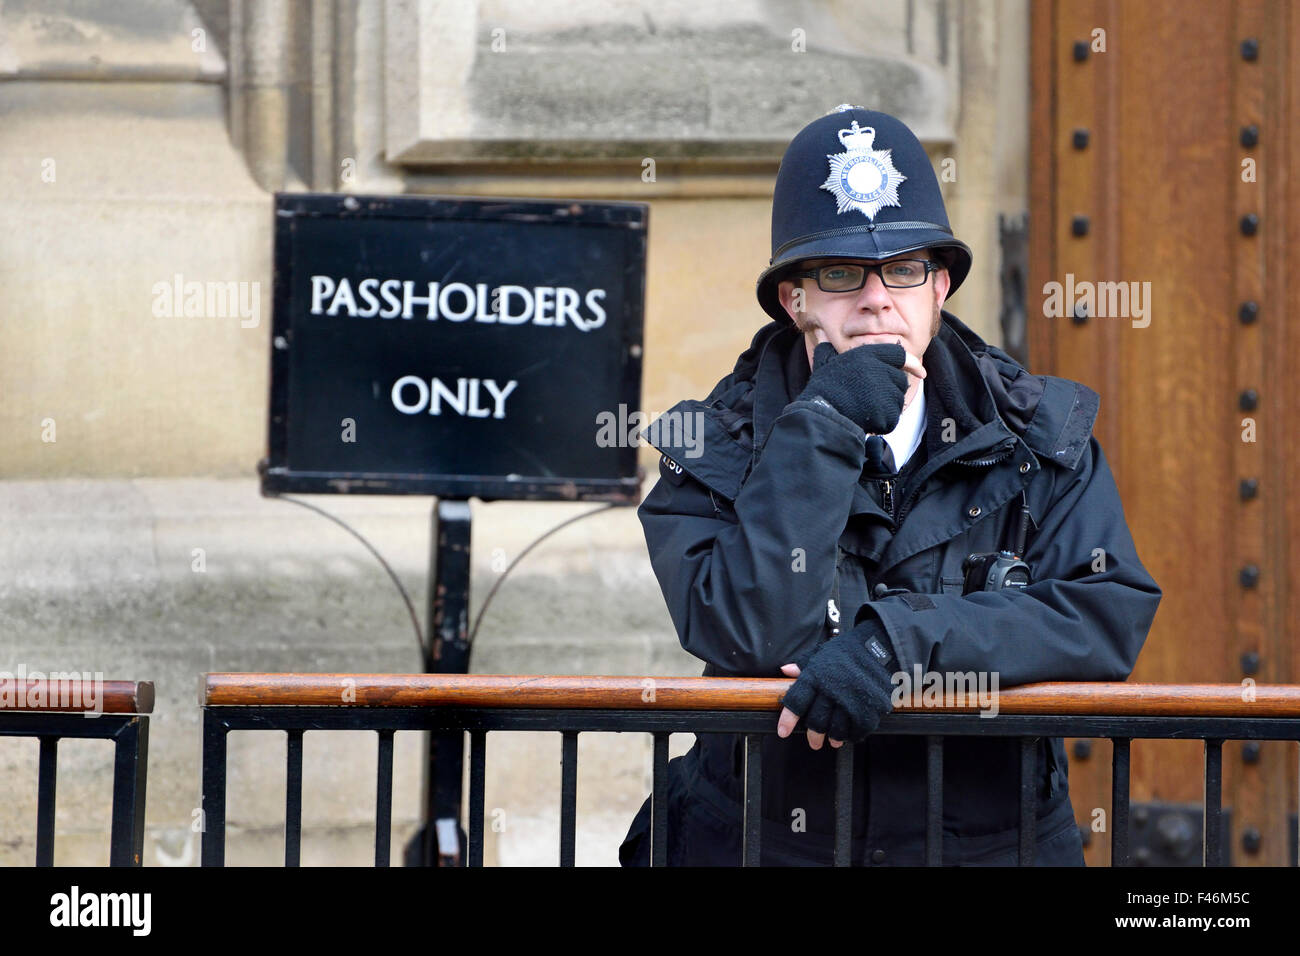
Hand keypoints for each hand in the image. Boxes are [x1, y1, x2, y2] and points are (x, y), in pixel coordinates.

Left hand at [776, 622, 896, 748]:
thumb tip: (786, 670)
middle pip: (816, 720)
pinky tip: (850, 735)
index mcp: (816, 676)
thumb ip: (804, 663)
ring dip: (833, 737)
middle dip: (813, 735)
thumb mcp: (824, 652)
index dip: (787, 719)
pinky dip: (852, 735)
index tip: (783, 732)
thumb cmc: (851, 650)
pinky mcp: (868, 708)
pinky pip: (857, 730)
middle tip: (814, 742)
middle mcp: (830, 690)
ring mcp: (850, 701)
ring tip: (833, 740)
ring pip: (836, 729)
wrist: (883, 648)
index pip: (796, 701)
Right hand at [797, 340, 913, 435]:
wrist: (822, 415)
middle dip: (889, 389)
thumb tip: (821, 333)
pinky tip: (867, 420)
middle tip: (869, 397)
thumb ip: (827, 346)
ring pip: (897, 399)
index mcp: (868, 354)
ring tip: (864, 407)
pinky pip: (893, 416)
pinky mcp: (887, 410)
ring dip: (886, 406)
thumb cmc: (823, 389)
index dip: (912, 364)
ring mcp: (885, 390)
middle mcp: (880, 369)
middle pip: (899, 380)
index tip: (921, 373)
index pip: (900, 355)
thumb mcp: (824, 362)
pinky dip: (883, 421)